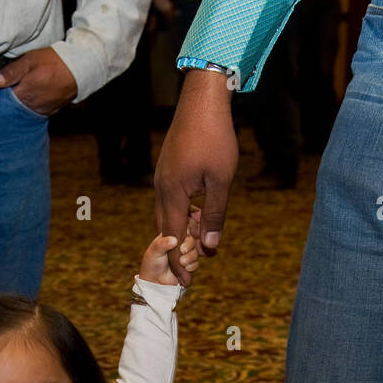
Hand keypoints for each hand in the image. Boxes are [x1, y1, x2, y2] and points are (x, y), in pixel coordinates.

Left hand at [0, 47, 76, 116]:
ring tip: (25, 89)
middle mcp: (31, 107)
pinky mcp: (50, 111)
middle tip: (12, 85)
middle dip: (10, 98)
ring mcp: (42, 111)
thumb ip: (11, 72)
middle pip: (13, 107)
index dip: (0, 92)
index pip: (4, 99)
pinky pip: (36, 111)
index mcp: (23, 95)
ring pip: (25, 110)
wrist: (79, 70)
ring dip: (22, 102)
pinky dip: (33, 104)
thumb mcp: (29, 61)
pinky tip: (35, 94)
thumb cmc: (53, 63)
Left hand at [139, 207, 200, 286]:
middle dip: (190, 245)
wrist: (154, 283)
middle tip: (182, 251)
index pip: (184, 227)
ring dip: (190, 257)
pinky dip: (191, 266)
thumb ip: (163, 244)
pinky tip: (184, 268)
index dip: (188, 231)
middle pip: (192, 239)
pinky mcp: (189, 265)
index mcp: (171, 236)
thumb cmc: (151, 265)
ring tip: (181, 263)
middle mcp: (179, 244)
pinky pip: (196, 263)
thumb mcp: (154, 251)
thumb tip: (174, 239)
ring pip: (196, 251)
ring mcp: (185, 255)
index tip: (185, 236)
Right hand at [154, 68, 238, 285]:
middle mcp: (161, 187)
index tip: (185, 282)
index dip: (179, 261)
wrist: (203, 100)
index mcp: (172, 193)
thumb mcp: (220, 182)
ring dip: (182, 230)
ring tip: (199, 245)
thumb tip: (209, 247)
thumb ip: (214, 215)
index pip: (173, 236)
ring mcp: (162, 177)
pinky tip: (198, 215)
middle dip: (178, 250)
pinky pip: (171, 199)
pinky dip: (182, 213)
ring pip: (168, 213)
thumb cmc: (215, 138)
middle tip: (192, 270)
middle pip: (166, 228)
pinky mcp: (167, 168)